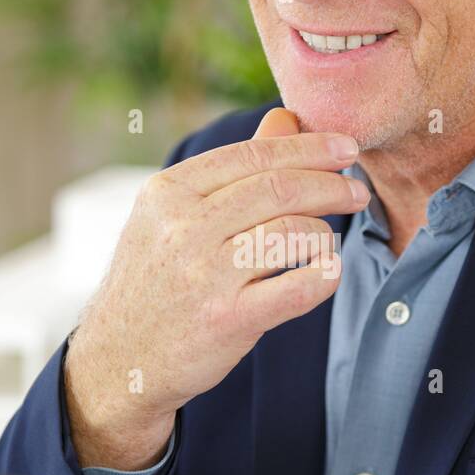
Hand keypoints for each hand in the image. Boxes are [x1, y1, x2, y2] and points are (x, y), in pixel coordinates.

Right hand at [65, 108, 367, 468]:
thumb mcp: (174, 216)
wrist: (118, 357)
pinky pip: (297, 288)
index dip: (310, 149)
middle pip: (280, 189)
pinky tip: (329, 273)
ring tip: (328, 242)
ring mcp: (204, 275)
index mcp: (168, 193)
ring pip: (292, 234)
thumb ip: (234, 168)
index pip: (254, 155)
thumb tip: (285, 118)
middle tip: (356, 192)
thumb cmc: (156, 279)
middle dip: (330, 186)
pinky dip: (325, 276)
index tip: (346, 149)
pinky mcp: (227, 319)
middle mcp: (182, 228)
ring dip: (324, 234)